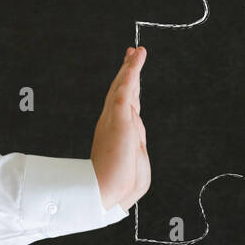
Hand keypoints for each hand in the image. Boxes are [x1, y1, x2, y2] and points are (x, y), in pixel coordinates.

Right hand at [90, 46, 149, 210]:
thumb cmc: (120, 186)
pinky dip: (130, 73)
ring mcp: (115, 119)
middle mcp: (112, 122)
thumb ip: (137, 149)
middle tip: (133, 53)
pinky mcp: (120, 118)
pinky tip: (134, 61)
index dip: (128, 87)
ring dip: (131, 67)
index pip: (124, 105)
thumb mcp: (135, 164)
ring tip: (137, 51)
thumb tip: (137, 141)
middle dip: (128, 71)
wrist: (107, 193)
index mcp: (115, 133)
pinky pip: (125, 90)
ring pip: (124, 86)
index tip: (132, 74)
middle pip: (122, 90)